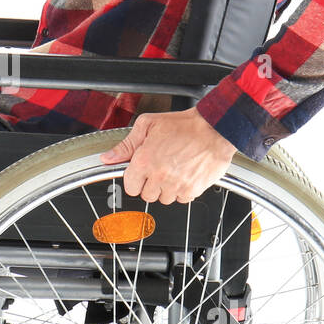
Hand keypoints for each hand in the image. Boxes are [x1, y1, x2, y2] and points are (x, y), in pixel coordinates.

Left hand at [98, 108, 236, 203]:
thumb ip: (126, 145)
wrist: (214, 127)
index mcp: (144, 160)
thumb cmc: (184, 125)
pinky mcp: (192, 189)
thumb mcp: (147, 125)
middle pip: (147, 195)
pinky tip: (185, 174)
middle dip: (151, 184)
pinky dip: (183, 190)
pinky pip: (182, 199)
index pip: (130, 187)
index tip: (142, 173)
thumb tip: (109, 157)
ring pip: (164, 199)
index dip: (135, 179)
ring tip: (174, 169)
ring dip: (167, 188)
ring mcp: (176, 184)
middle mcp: (159, 175)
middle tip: (160, 168)